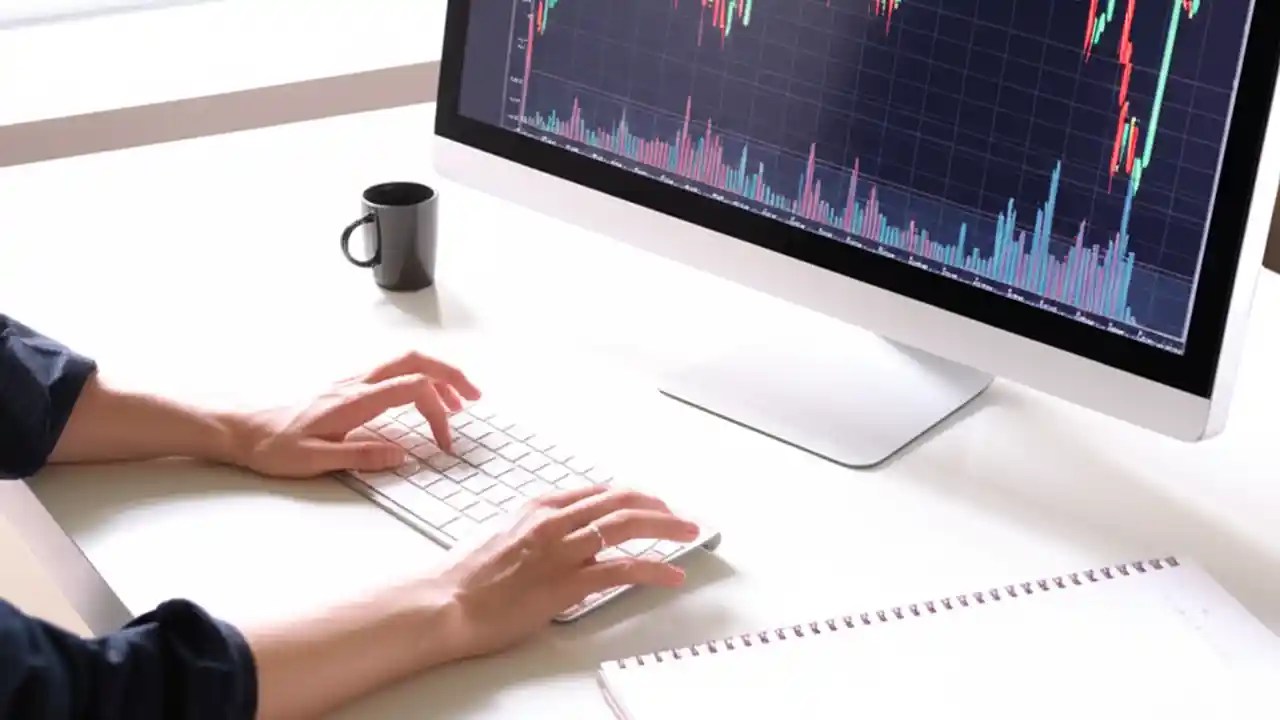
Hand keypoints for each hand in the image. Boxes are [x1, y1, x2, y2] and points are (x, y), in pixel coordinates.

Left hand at [225, 351, 480, 477]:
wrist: (240, 428)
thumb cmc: (273, 445)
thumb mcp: (315, 460)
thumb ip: (362, 457)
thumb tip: (403, 457)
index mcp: (354, 400)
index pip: (413, 389)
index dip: (439, 412)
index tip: (444, 442)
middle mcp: (356, 383)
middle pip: (416, 360)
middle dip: (451, 375)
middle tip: (475, 397)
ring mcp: (351, 381)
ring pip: (404, 361)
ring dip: (436, 375)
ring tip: (456, 401)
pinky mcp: (345, 387)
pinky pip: (391, 371)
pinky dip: (416, 378)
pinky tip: (419, 399)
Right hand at [428, 484, 699, 659]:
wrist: (446, 603)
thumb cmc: (464, 577)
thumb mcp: (500, 536)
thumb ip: (533, 532)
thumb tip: (555, 540)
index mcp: (538, 507)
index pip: (596, 492)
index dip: (630, 495)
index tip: (648, 502)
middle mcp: (555, 520)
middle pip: (620, 500)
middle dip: (657, 504)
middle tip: (678, 514)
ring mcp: (564, 549)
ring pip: (628, 524)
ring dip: (666, 526)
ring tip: (689, 532)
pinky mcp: (570, 582)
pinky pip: (624, 569)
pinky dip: (655, 568)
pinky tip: (672, 573)